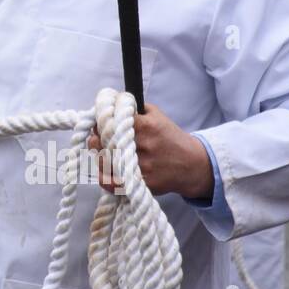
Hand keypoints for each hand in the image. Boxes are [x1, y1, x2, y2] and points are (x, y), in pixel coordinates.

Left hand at [86, 104, 211, 198]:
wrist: (192, 164)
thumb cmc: (170, 137)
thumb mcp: (156, 115)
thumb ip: (132, 108)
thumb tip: (108, 104)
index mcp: (146, 126)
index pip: (113, 120)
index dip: (101, 121)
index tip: (99, 122)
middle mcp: (144, 146)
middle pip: (106, 142)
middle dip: (97, 140)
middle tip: (96, 138)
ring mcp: (144, 166)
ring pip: (108, 163)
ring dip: (99, 158)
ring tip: (101, 153)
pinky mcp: (143, 183)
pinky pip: (116, 182)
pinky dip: (106, 178)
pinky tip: (104, 172)